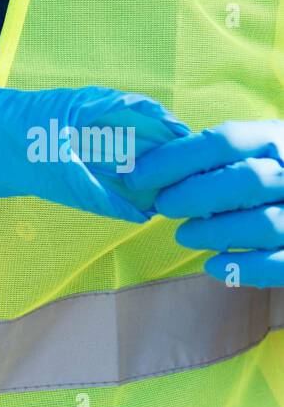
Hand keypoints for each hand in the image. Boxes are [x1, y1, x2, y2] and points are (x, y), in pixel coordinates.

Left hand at [125, 121, 283, 286]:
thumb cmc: (270, 177)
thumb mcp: (255, 152)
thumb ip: (214, 158)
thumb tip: (145, 173)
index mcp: (278, 140)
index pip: (225, 142)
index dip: (174, 159)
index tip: (136, 176)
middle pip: (245, 180)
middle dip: (194, 195)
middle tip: (164, 206)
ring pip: (262, 223)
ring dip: (213, 232)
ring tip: (185, 234)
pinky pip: (277, 263)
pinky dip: (240, 267)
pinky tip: (213, 264)